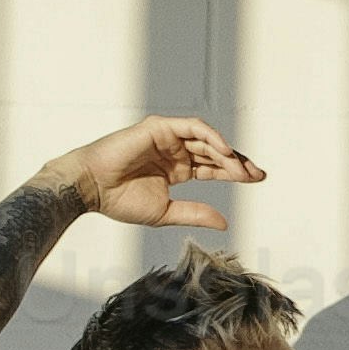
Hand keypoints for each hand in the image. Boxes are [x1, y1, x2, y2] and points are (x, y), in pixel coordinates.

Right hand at [57, 115, 259, 234]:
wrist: (91, 188)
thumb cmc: (119, 200)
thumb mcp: (166, 212)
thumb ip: (195, 213)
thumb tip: (224, 222)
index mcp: (177, 170)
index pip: (213, 167)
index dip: (236, 172)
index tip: (257, 179)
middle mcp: (175, 152)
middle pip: (215, 153)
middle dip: (238, 163)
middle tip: (257, 174)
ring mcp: (168, 138)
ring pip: (207, 140)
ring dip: (226, 153)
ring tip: (241, 169)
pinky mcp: (159, 127)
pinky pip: (192, 127)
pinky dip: (210, 136)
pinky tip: (224, 151)